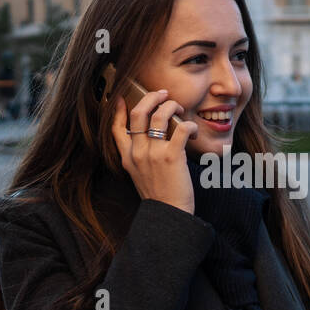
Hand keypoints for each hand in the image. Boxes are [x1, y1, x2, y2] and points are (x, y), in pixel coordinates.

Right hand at [111, 88, 198, 213]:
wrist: (169, 215)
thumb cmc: (160, 196)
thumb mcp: (139, 176)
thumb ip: (140, 157)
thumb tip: (151, 136)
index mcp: (128, 157)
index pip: (116, 128)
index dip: (118, 110)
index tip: (122, 98)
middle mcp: (137, 153)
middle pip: (139, 112)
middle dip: (151, 97)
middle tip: (163, 94)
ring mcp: (153, 153)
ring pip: (160, 114)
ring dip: (172, 106)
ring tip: (180, 109)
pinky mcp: (172, 156)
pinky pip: (181, 128)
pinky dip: (190, 125)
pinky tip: (193, 132)